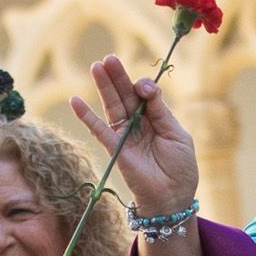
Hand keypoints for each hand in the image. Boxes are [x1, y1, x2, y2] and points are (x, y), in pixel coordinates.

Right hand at [71, 54, 201, 218]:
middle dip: (117, 76)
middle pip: (124, 95)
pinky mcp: (115, 149)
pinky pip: (99, 130)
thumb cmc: (180, 167)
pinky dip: (86, 116)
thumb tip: (145, 87)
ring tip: (96, 66)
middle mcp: (138, 123)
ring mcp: (125, 135)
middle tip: (108, 58)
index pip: (144, 94)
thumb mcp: (176, 134)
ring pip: (112, 107)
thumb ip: (160, 110)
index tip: (145, 89)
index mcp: (155, 117)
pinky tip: (75, 101)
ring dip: (104, 87)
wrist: (173, 197)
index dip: (143, 86)